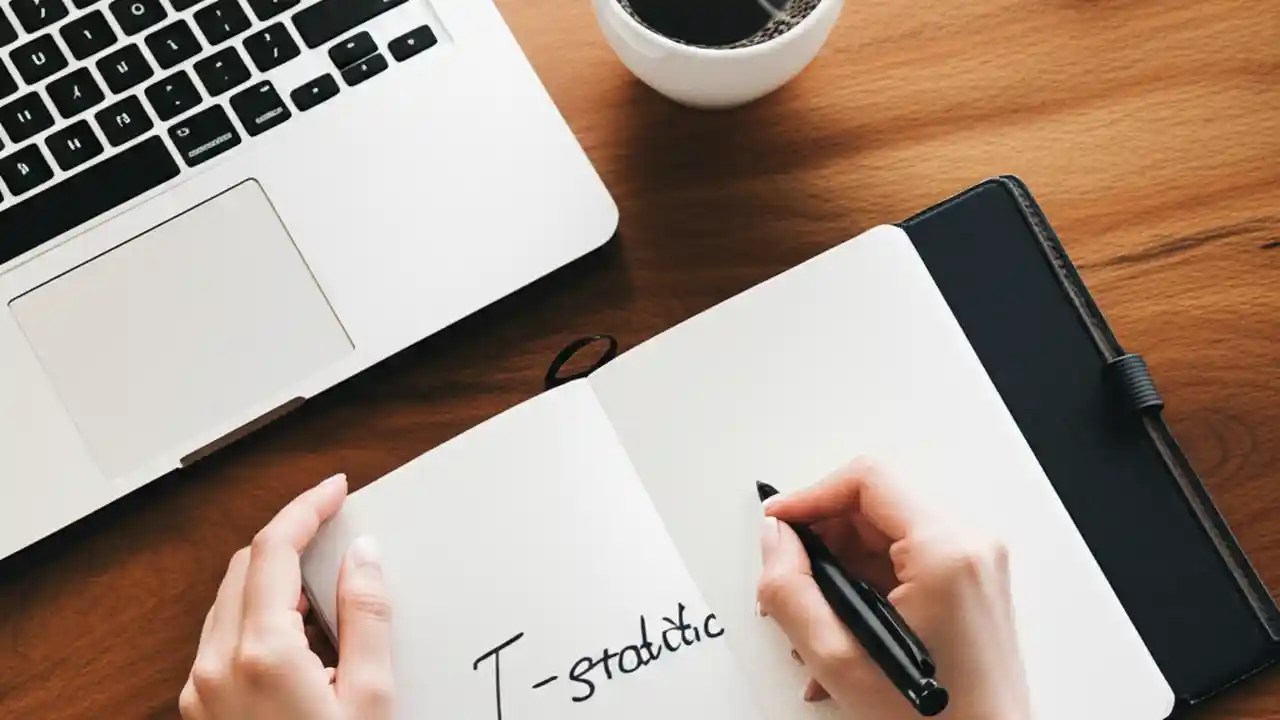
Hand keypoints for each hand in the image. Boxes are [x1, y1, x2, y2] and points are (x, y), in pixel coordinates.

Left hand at [180, 475, 394, 719]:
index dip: (307, 507)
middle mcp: (217, 666)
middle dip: (291, 539)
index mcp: (263, 655)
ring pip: (229, 599)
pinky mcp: (199, 706)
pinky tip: (296, 635)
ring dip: (273, 580)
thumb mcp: (370, 698)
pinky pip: (221, 636)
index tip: (334, 490)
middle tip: (334, 530)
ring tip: (323, 594)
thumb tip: (364, 556)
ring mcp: (201, 688)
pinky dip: (257, 617)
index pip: (275, 549)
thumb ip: (366, 619)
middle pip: (246, 566)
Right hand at [757, 459, 1030, 719]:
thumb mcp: (839, 659)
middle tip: (787, 582)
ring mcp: (975, 565)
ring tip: (813, 624)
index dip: (810, 496)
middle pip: (873, 507)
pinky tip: (843, 633)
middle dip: (821, 542)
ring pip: (884, 536)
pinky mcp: (971, 584)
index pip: (867, 480)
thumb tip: (775, 540)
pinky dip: (865, 587)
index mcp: (946, 552)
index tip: (778, 523)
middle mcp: (969, 547)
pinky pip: (903, 563)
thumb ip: (792, 590)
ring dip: (839, 571)